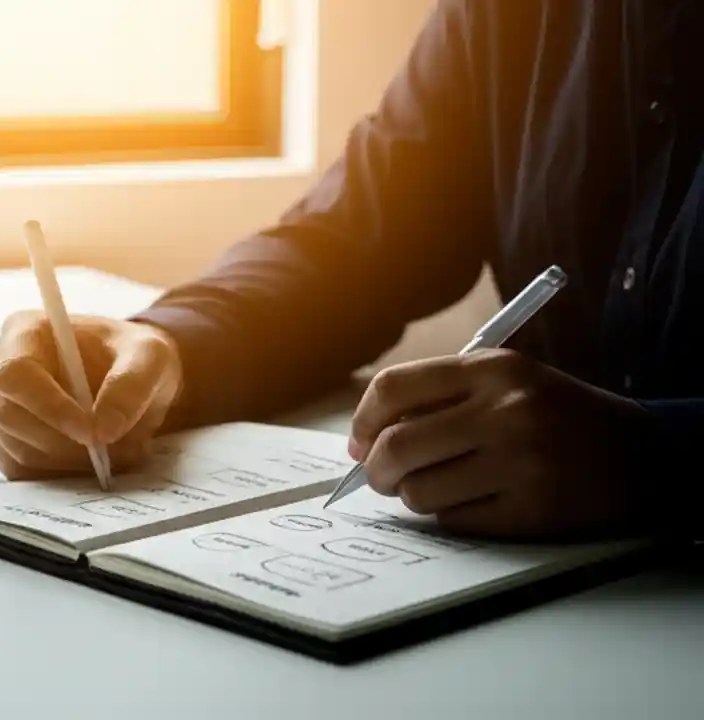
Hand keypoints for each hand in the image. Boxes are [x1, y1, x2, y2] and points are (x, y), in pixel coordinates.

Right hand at [0, 311, 181, 478]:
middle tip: (110, 450)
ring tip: (111, 453)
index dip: (48, 406)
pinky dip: (59, 475)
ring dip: (68, 462)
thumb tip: (104, 430)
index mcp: (23, 332)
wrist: (128, 376)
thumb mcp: (149, 356)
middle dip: (63, 442)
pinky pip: (21, 470)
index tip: (90, 432)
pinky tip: (90, 461)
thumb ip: (131, 385)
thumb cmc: (131, 355)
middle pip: (11, 417)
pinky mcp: (3, 441)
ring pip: (18, 450)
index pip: (15, 374)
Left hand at [349, 349, 650, 538]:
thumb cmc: (552, 415)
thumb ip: (437, 399)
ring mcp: (521, 462)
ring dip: (414, 497)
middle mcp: (506, 411)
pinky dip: (451, 517)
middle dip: (375, 471)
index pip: (393, 389)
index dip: (362, 421)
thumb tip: (361, 442)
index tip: (359, 442)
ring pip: (420, 492)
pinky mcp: (533, 510)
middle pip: (396, 447)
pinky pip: (455, 522)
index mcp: (492, 369)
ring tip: (434, 488)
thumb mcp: (505, 381)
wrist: (640, 454)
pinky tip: (475, 502)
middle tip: (380, 478)